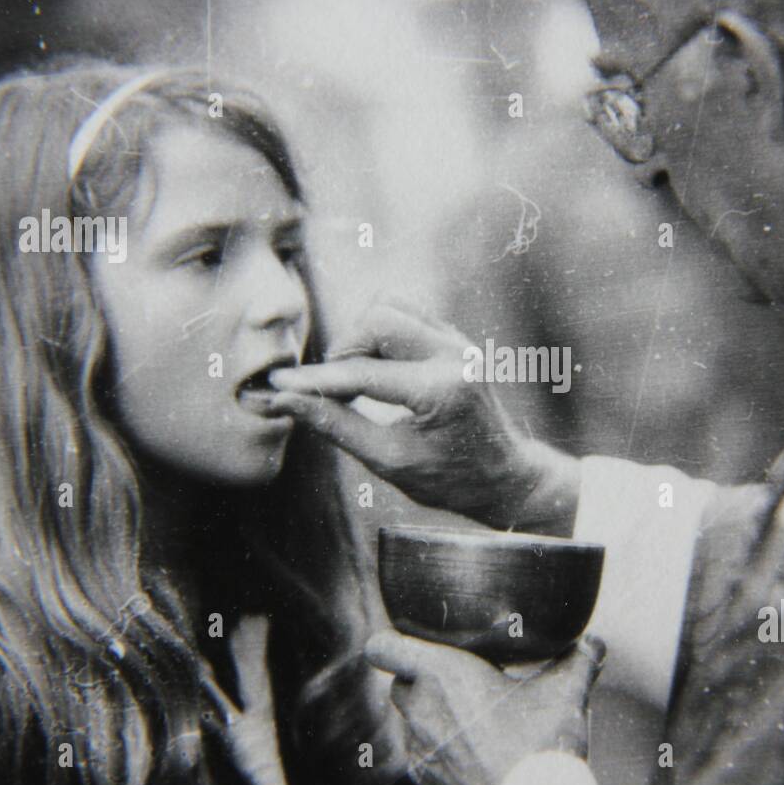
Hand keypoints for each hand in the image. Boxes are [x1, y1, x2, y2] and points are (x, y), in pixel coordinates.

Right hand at [267, 299, 579, 532]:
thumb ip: (336, 426)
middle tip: (334, 385)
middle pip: (379, 316)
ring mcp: (459, 342)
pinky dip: (382, 335)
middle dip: (346, 347)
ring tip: (357, 378)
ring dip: (364, 335)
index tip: (279, 385)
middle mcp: (455, 355)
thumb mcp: (388, 461)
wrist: (504, 476)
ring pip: (393, 306)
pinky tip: (377, 371)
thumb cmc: (450, 478)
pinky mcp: (455, 339)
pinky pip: (408, 315)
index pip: (362, 372)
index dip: (315, 380)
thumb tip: (288, 401)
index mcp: (441, 391)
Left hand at [365, 630, 606, 784]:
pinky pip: (427, 761)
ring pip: (413, 725)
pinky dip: (445, 754)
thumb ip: (579, 660)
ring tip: (474, 722)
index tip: (411, 641)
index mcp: (440, 675)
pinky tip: (477, 757)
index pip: (382, 647)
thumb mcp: (565, 693)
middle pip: (399, 686)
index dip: (390, 641)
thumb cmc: (541, 745)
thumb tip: (593, 642)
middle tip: (458, 681)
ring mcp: (421, 753)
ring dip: (434, 719)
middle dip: (420, 681)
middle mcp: (420, 712)